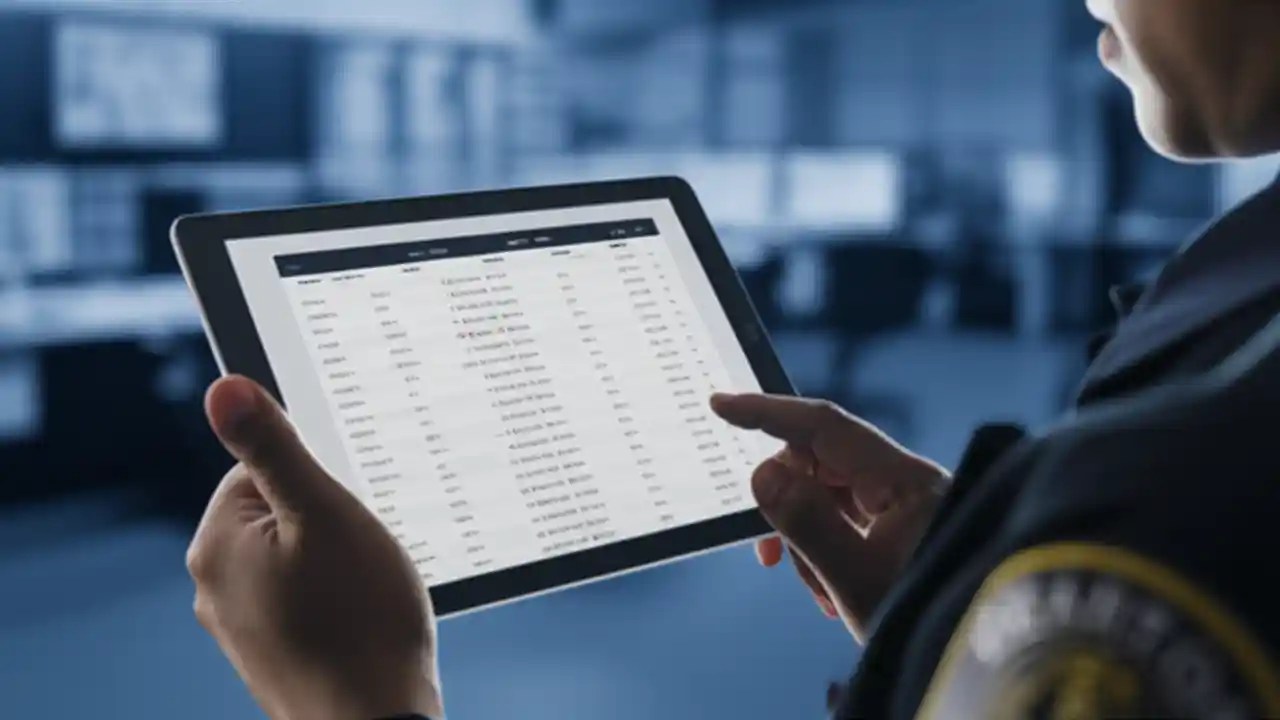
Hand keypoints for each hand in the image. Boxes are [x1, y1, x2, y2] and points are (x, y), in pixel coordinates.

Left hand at [187, 376, 442, 719]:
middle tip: (362, 552)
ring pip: (296, 558)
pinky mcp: (272, 654)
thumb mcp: (324, 514)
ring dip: (334, 561)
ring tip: (366, 589)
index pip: (261, 468)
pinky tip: (361, 617)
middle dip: (327, 521)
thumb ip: (274, 448)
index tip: (347, 511)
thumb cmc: (360, 622)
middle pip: (279, 512)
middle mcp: (215, 587)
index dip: (317, 480)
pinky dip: (335, 600)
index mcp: (217, 544)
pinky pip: (303, 599)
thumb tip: (224, 388)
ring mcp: (243, 626)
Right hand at [711, 393, 947, 640]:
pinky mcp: (900, 535)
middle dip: (788, 508)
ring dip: (808, 544)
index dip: (768, 413)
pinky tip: (834, 596)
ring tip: (823, 594)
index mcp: (904, 480)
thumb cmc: (927, 617)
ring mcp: (904, 511)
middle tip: (768, 554)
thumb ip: (805, 522)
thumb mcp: (855, 578)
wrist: (979, 661)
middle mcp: (906, 485)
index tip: (721, 404)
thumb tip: (763, 473)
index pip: (824, 426)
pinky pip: (845, 528)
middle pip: (821, 467)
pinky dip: (827, 557)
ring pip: (828, 502)